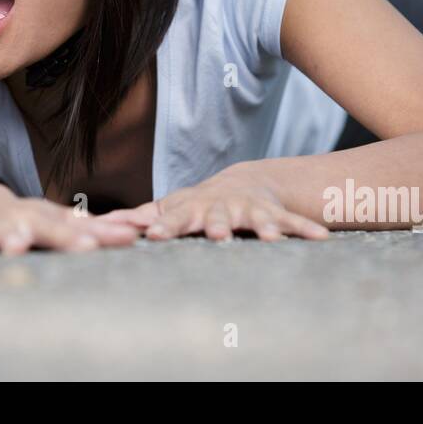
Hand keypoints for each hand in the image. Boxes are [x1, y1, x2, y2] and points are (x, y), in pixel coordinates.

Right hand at [0, 181, 138, 259]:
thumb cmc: (23, 219)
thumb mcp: (54, 221)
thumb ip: (91, 230)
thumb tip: (135, 233)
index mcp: (38, 218)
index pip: (65, 228)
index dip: (80, 237)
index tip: (100, 244)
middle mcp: (12, 221)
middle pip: (29, 228)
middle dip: (41, 236)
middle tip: (52, 244)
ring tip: (9, 250)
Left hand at [95, 164, 328, 241]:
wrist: (244, 184)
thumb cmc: (198, 205)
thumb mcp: (171, 208)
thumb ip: (140, 218)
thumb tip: (101, 224)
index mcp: (191, 210)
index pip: (173, 218)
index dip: (164, 226)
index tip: (152, 236)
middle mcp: (220, 208)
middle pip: (216, 217)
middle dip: (215, 226)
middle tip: (216, 236)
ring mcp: (248, 210)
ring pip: (256, 218)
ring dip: (263, 228)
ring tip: (270, 239)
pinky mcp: (274, 214)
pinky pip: (292, 223)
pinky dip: (304, 230)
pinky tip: (321, 239)